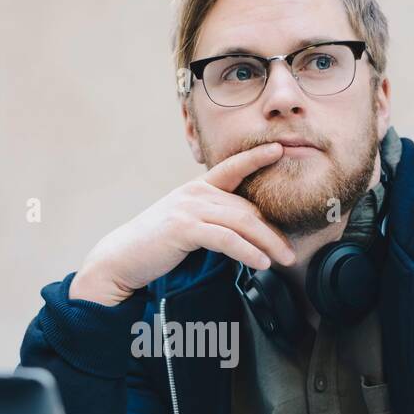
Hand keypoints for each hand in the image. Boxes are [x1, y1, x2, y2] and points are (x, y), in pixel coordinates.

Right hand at [69, 143, 296, 305]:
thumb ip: (212, 222)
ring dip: (267, 243)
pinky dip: (247, 251)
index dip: (256, 157)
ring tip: (284, 259)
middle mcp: (195, 193)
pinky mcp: (185, 227)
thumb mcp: (186, 226)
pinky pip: (227, 238)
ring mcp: (190, 208)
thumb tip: (243, 236)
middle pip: (247, 208)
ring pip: (241, 222)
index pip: (232, 168)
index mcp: (197, 189)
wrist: (122, 258)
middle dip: (273, 231)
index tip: (279, 150)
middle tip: (291, 251)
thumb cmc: (155, 247)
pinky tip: (261, 263)